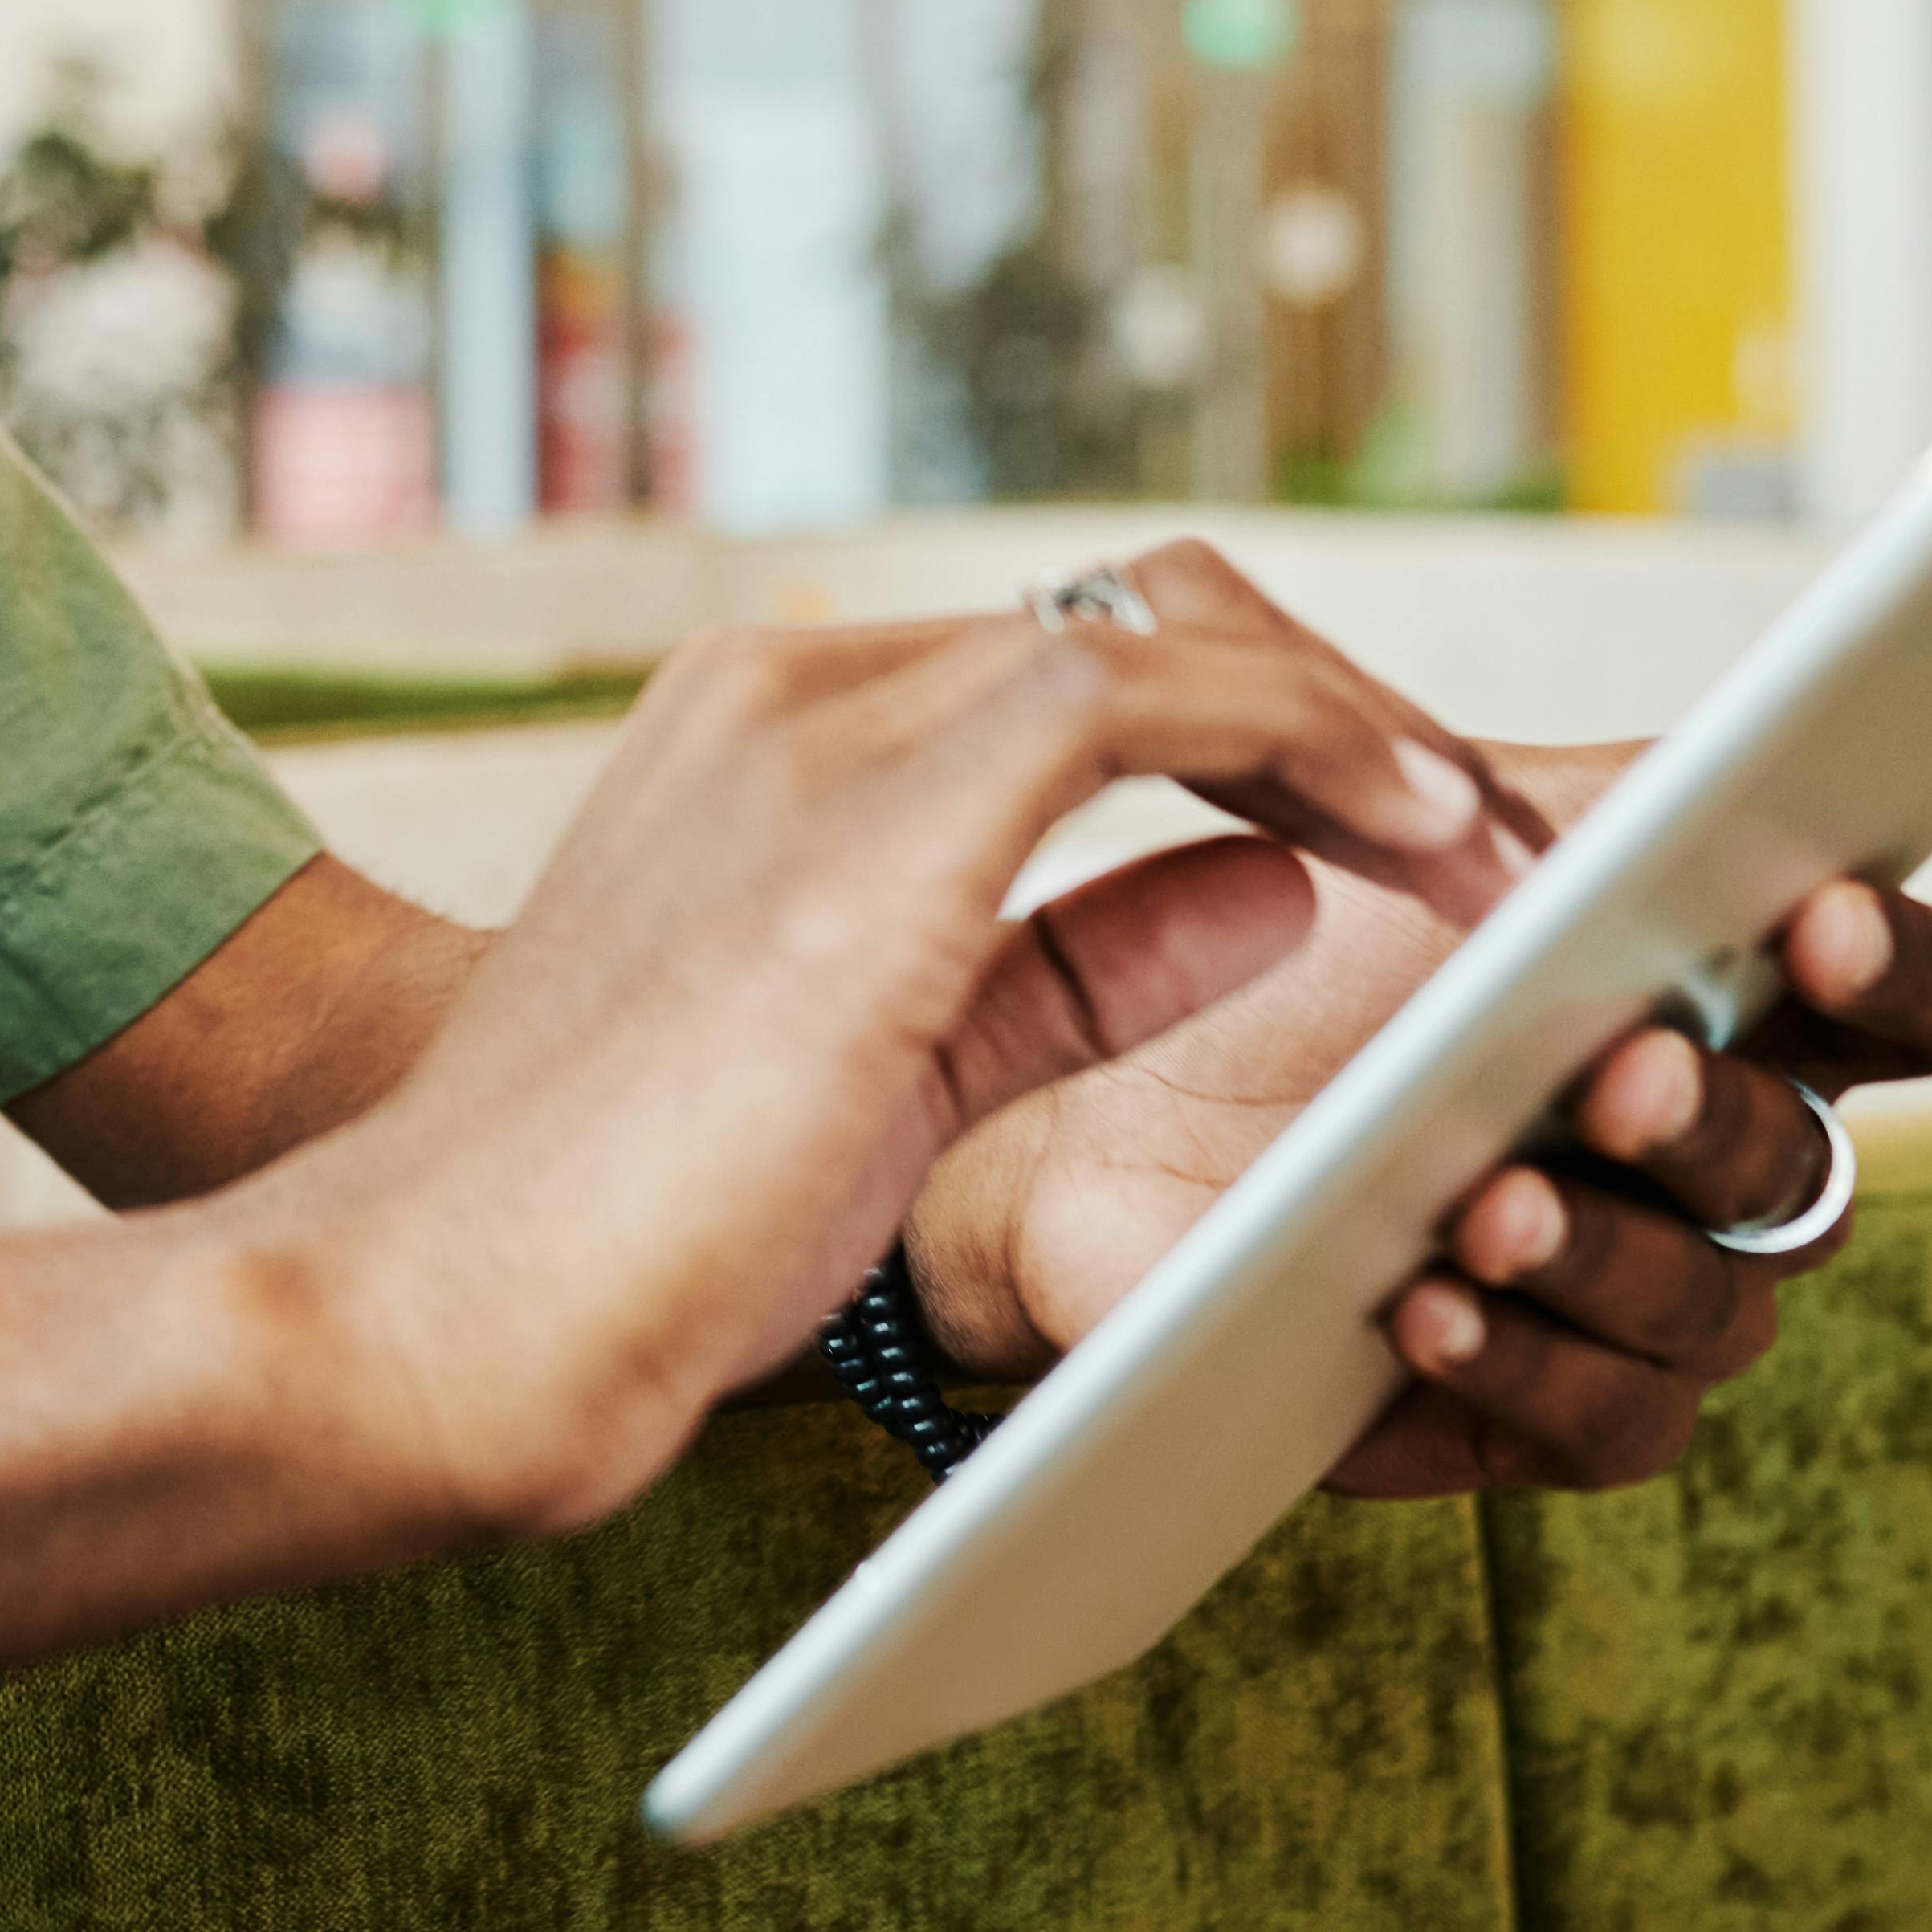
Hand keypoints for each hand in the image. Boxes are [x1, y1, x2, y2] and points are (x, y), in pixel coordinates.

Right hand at [232, 574, 1541, 1546]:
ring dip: (1356, 727)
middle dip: (1334, 713)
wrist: (441, 1308)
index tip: (1402, 839)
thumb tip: (1264, 888)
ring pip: (1159, 633)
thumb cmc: (624, 1240)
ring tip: (1489, 841)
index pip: (1058, 669)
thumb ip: (1065, 964)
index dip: (1257, 736)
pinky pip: (1148, 697)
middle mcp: (782, 692)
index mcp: (754, 735)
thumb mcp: (882, 1074)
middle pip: (1130, 622)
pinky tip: (1418, 841)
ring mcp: (816, 736)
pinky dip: (1310, 748)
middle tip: (1488, 837)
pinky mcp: (877, 818)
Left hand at [906, 569, 1931, 1492]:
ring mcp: (1634, 1287)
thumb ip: (1527, 765)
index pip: (1919, 995)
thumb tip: (1672, 776)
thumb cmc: (1260, 947)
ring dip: (1612, 1252)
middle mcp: (1710, 1150)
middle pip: (1813, 1162)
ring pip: (1720, 1303)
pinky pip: (1613, 1421)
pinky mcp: (1536, 1409)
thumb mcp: (1389, 815)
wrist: (1086, 1111)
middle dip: (1720, 1121)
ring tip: (1487, 1204)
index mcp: (1725, 995)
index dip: (1907, 963)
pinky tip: (1429, 1308)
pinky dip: (1531, 1364)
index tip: (1819, 919)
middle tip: (1615, 1075)